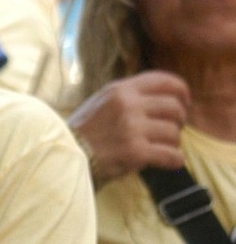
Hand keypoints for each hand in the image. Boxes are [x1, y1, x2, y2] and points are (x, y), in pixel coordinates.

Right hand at [69, 71, 189, 183]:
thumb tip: (160, 99)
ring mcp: (132, 128)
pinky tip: (168, 162)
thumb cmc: (81, 133)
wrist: (60, 156)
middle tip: (172, 131)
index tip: (184, 103)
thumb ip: (127, 96)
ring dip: (173, 143)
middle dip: (179, 121)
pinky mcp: (134, 152)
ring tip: (161, 148)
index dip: (182, 92)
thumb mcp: (101, 102)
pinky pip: (171, 155)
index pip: (165, 81)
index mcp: (120, 89)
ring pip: (174, 133)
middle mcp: (127, 104)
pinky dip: (174, 160)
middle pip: (174, 107)